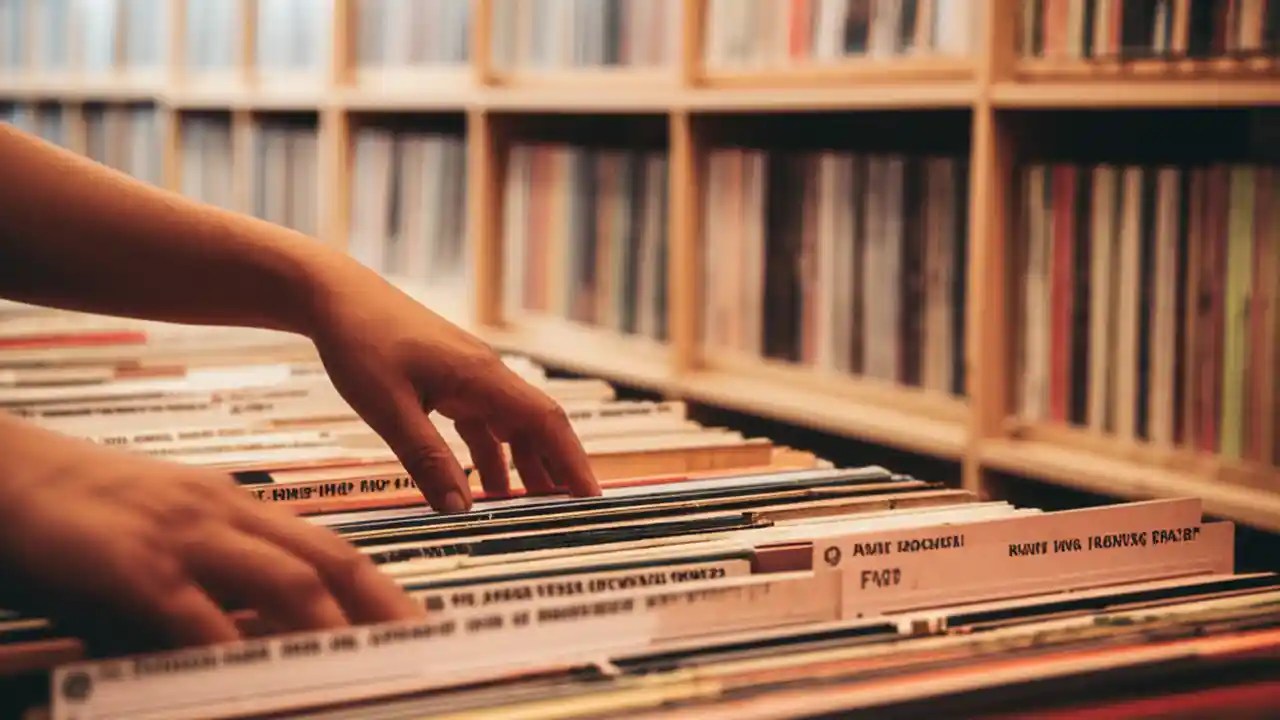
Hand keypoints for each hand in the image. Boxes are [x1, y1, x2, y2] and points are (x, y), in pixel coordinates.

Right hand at [0, 416, 422, 652]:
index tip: (417, 623)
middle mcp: (225, 515)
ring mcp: (185, 536)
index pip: (331, 549)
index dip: (383, 588)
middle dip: (386, 608)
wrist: (8, 472)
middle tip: (424, 649)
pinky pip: (199, 616)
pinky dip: (235, 653)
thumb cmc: (85, 513)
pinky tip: (258, 681)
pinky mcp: (136, 565)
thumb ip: (215, 583)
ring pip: (286, 583)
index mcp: (237, 508)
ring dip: (334, 632)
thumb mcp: (167, 540)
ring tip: (370, 669)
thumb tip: (254, 639)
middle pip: (329, 561)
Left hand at [307, 275, 599, 512]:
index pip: (547, 424)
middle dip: (557, 472)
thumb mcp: (388, 410)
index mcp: (482, 377)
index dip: (573, 463)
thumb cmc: (361, 342)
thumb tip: (459, 511)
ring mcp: (470, 378)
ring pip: (512, 429)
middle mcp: (486, 376)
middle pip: (539, 429)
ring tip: (531, 511)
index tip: (593, 498)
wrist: (336, 296)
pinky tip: (486, 487)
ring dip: (524, 468)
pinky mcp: (450, 382)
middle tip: (571, 517)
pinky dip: (491, 457)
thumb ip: (426, 461)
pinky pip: (484, 425)